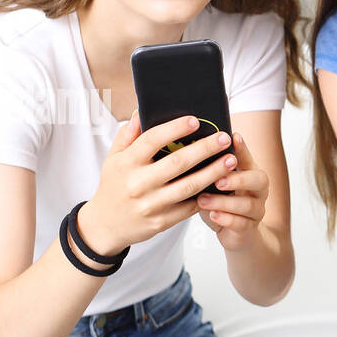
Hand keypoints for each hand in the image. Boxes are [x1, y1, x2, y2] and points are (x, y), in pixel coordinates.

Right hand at [77, 112, 239, 254]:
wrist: (106, 224)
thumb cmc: (113, 185)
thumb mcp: (113, 158)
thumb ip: (128, 135)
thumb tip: (141, 111)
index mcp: (126, 163)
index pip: (152, 140)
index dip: (175, 129)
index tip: (195, 120)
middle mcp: (138, 183)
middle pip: (177, 163)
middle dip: (204, 149)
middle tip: (224, 138)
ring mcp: (151, 204)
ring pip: (189, 186)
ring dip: (213, 172)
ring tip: (230, 160)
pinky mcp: (161, 221)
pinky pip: (189, 207)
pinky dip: (206, 195)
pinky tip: (221, 184)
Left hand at [196, 132, 268, 250]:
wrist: (238, 235)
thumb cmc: (222, 204)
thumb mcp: (215, 185)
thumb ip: (210, 171)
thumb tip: (188, 152)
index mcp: (250, 174)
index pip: (248, 158)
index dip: (242, 148)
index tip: (233, 137)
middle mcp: (257, 191)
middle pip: (259, 180)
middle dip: (238, 178)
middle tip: (218, 180)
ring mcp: (256, 210)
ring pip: (247, 205)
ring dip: (224, 202)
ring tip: (204, 200)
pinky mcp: (249, 229)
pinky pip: (241, 224)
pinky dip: (226, 219)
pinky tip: (213, 215)